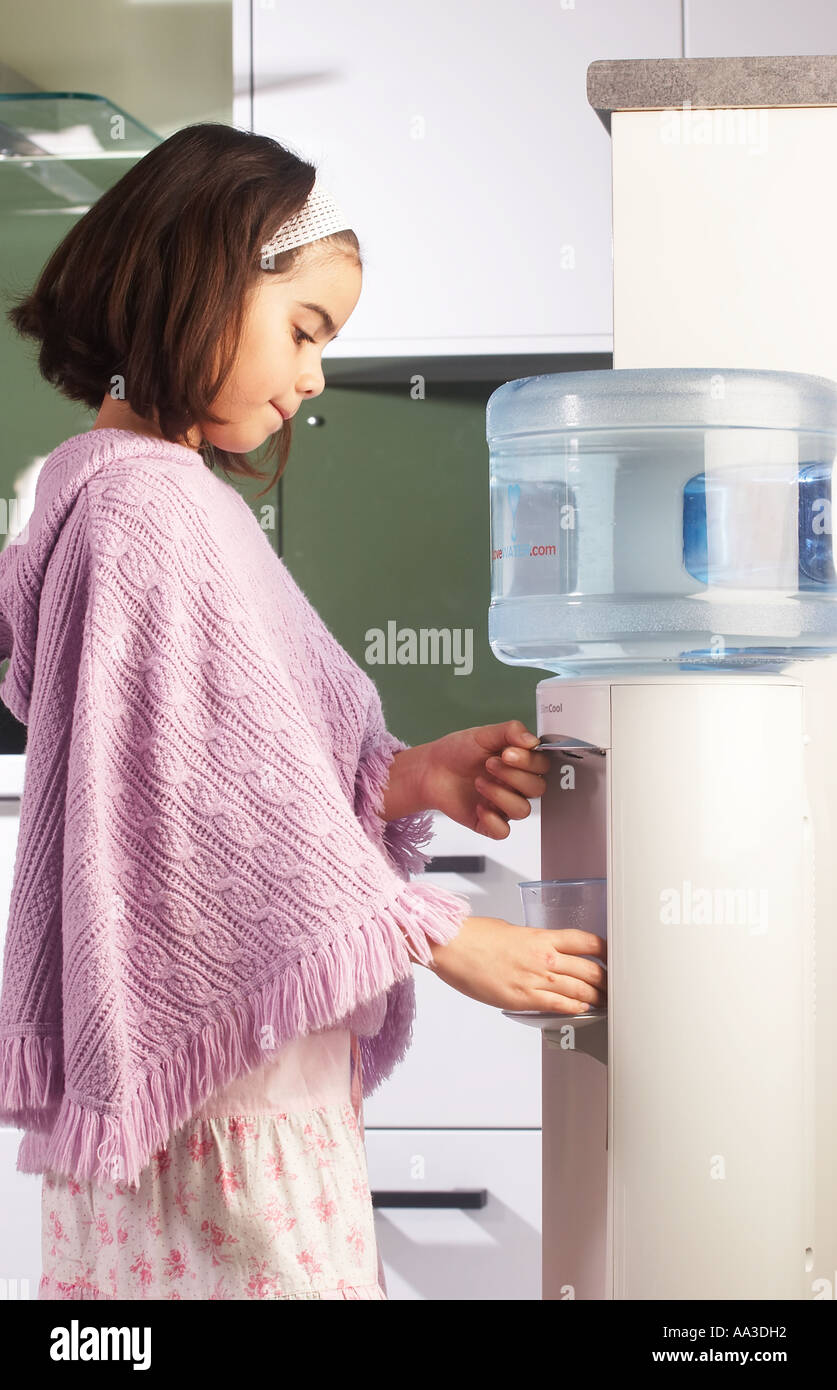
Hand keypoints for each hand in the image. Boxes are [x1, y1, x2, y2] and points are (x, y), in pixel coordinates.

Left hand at [420, 719, 549, 838]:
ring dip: (501, 795)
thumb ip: (511, 731)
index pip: (542, 766)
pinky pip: (503, 831)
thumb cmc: (457, 751)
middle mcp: (515, 786)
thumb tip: (533, 741)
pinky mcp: (488, 823)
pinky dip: (492, 820)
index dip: (529, 761)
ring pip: (522, 811)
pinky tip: (478, 807)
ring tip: (478, 782)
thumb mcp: (483, 734)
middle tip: (489, 764)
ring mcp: (503, 805)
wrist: (430, 769)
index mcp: (520, 763)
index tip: (507, 753)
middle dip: (513, 776)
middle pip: (537, 789)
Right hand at [428, 915, 607, 1012]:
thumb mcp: (511, 931)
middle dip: (605, 979)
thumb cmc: (475, 936)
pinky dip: (575, 1008)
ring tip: (604, 1001)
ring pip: (580, 989)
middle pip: (590, 969)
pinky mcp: (525, 999)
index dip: (605, 950)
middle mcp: (545, 958)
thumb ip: (531, 942)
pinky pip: (560, 1005)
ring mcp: (536, 979)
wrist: (454, 948)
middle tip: (612, 985)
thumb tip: (539, 950)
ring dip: (596, 997)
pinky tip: (583, 1010)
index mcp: (542, 937)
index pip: (586, 941)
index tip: (612, 957)